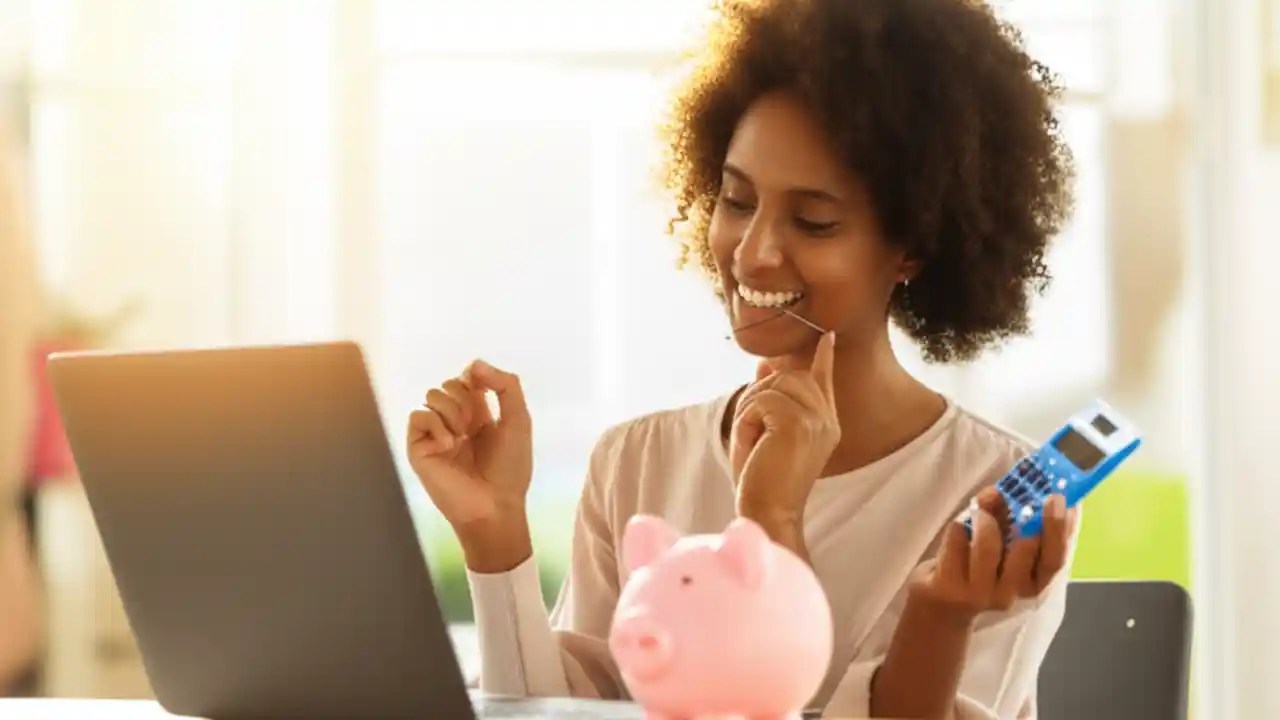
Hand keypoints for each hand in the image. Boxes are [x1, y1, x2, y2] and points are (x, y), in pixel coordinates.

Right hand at [407, 359, 533, 570]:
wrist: (494, 505)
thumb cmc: (511, 469)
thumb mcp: (519, 420)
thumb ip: (506, 386)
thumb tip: (475, 362)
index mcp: (478, 415)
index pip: (468, 379)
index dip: (475, 377)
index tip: (484, 388)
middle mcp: (454, 422)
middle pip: (449, 383)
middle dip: (464, 396)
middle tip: (474, 424)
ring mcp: (435, 435)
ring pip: (432, 394)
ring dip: (451, 410)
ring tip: (462, 437)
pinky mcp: (419, 448)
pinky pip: (418, 416)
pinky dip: (436, 425)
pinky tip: (449, 445)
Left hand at [730, 331, 839, 535]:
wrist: (768, 512)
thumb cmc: (763, 480)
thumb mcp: (763, 434)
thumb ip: (768, 399)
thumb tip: (766, 365)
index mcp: (825, 424)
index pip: (823, 380)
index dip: (822, 357)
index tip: (825, 337)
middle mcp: (826, 420)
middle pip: (789, 376)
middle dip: (760, 393)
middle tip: (751, 428)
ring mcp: (815, 420)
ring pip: (773, 384)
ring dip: (750, 408)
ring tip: (752, 439)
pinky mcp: (798, 424)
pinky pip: (760, 402)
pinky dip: (745, 422)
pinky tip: (751, 445)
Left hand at [908, 488, 1078, 622]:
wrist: (942, 604)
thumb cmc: (977, 566)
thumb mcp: (1000, 546)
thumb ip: (1009, 520)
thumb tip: (1006, 489)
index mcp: (1031, 581)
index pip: (1054, 559)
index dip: (1059, 529)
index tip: (1059, 498)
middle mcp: (1010, 591)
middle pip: (1028, 551)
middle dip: (1026, 517)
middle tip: (1024, 492)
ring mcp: (979, 592)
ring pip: (989, 547)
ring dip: (986, 519)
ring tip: (980, 509)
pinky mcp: (950, 587)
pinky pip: (956, 544)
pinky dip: (957, 527)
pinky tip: (958, 527)